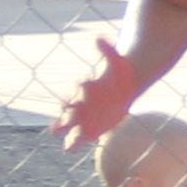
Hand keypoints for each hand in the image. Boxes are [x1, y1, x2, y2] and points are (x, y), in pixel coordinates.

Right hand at [53, 33, 151, 147]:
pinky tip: (68, 149)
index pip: (78, 91)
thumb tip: (98, 37)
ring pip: (64, 126)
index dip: (79, 92)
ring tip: (63, 140)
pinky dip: (71, 143)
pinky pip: (74, 139)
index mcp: (84, 89)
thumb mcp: (116, 61)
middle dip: (67, 113)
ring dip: (64, 131)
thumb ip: (107, 50)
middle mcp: (79, 104)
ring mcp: (81, 119)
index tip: (86, 89)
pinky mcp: (87, 131)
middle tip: (68, 117)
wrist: (123, 90)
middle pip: (67, 110)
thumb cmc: (118, 76)